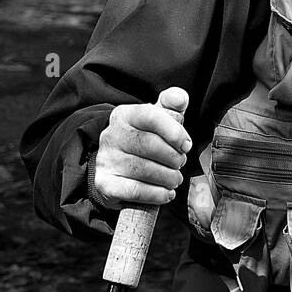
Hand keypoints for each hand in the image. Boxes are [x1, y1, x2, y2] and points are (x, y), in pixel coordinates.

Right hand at [94, 87, 191, 208]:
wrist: (116, 166)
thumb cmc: (144, 139)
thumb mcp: (157, 118)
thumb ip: (172, 104)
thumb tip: (180, 98)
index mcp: (124, 115)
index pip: (150, 116)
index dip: (173, 131)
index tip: (186, 145)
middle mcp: (110, 135)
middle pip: (148, 144)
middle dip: (172, 157)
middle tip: (181, 163)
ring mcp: (105, 160)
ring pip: (143, 169)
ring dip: (167, 177)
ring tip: (175, 179)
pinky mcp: (105, 183)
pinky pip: (134, 190)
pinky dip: (156, 194)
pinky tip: (166, 193)